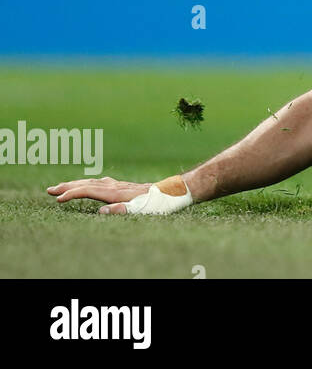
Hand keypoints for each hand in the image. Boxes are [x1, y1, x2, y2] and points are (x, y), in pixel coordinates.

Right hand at [47, 175, 191, 213]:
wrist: (177, 191)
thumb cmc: (161, 203)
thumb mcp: (143, 209)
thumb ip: (122, 211)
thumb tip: (100, 212)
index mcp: (118, 193)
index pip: (89, 191)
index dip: (72, 194)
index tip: (57, 199)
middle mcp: (118, 186)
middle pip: (88, 184)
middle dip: (68, 186)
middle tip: (50, 190)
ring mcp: (122, 185)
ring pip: (94, 182)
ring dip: (77, 183)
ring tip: (63, 186)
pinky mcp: (127, 187)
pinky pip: (103, 183)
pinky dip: (91, 183)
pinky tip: (92, 184)